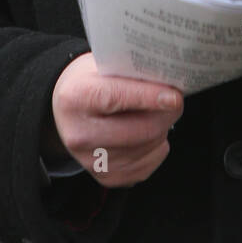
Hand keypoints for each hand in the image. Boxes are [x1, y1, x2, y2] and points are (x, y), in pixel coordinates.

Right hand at [44, 51, 182, 187]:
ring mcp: (92, 160)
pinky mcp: (106, 177)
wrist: (66, 111)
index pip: (116, 98)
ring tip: (153, 114)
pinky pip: (148, 164)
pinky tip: (145, 133)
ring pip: (148, 147)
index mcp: (76, 97)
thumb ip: (132, 72)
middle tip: (174, 100)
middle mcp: (80, 134)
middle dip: (166, 114)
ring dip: (161, 130)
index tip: (174, 96)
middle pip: (139, 130)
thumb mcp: (103, 65)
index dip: (149, 97)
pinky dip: (155, 148)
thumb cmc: (90, 83)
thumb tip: (169, 82)